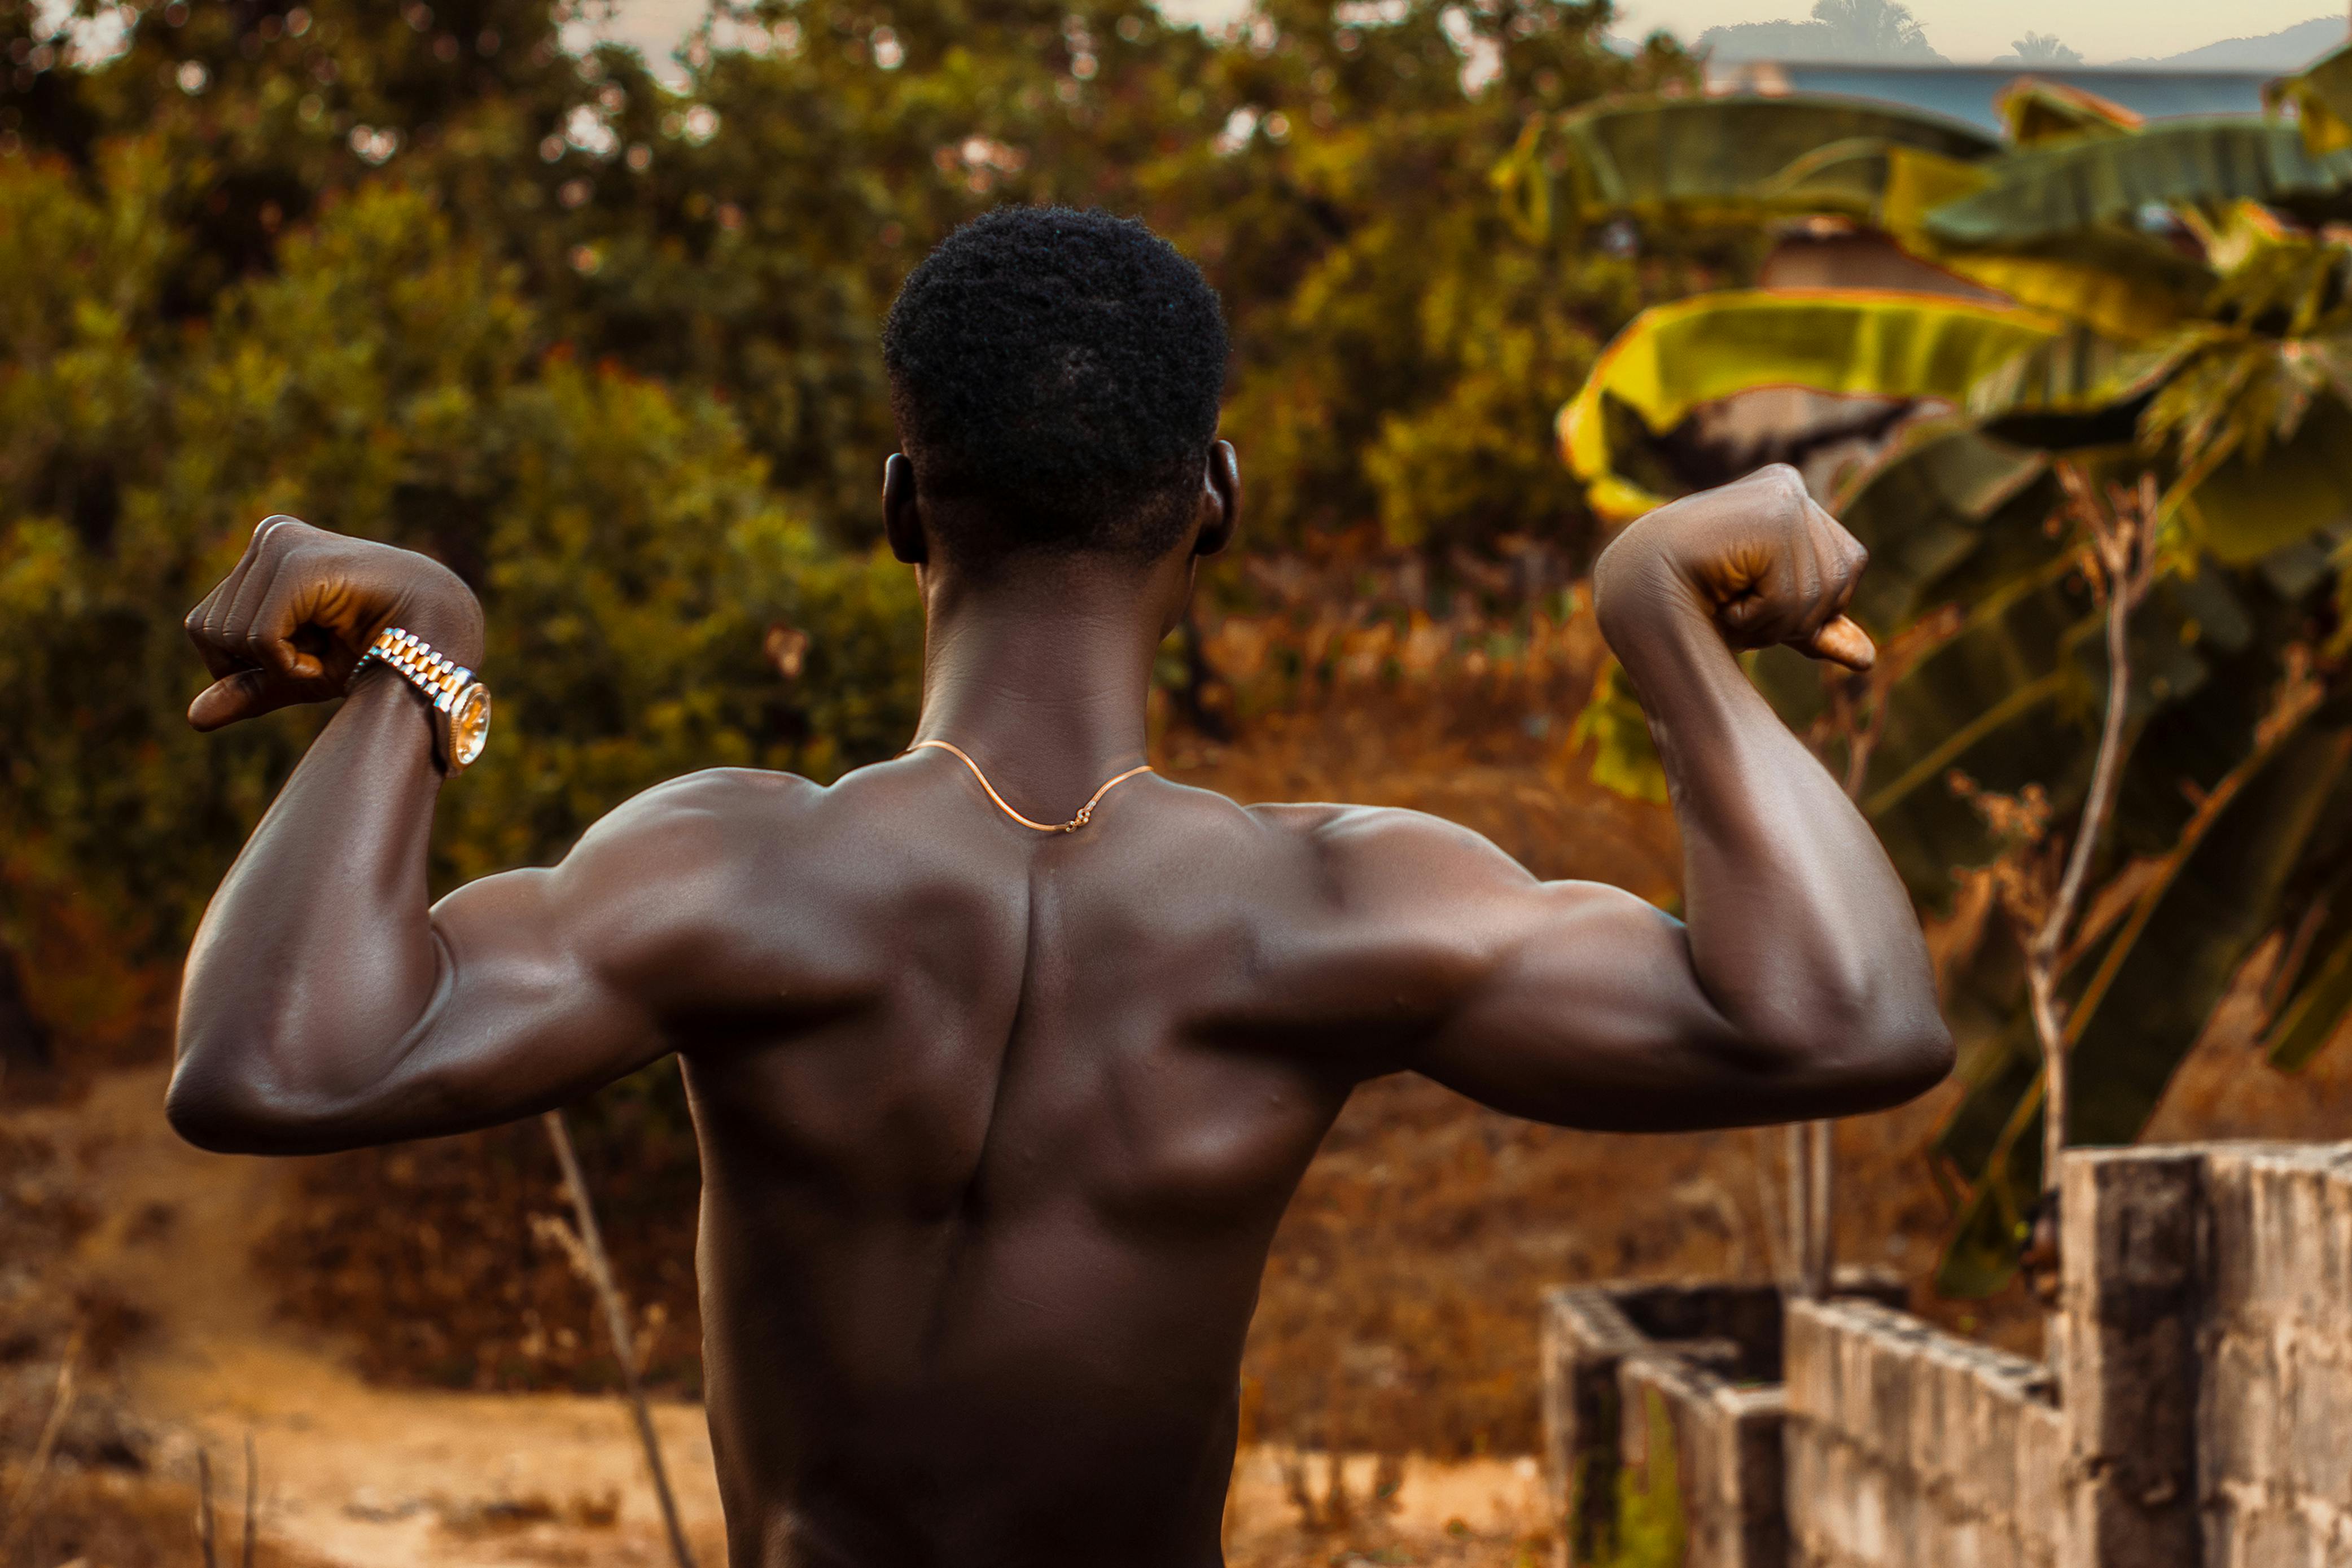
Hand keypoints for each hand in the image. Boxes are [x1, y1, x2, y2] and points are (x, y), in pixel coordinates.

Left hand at [184, 516, 483, 730]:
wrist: (442, 641)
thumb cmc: (379, 654)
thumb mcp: (299, 673)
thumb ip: (247, 687)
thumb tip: (193, 719)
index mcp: (267, 551)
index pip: (207, 625)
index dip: (249, 664)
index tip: (312, 654)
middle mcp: (269, 537)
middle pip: (208, 629)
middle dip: (260, 664)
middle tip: (325, 652)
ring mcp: (280, 543)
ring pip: (226, 634)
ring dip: (278, 665)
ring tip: (333, 647)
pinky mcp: (297, 562)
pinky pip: (256, 636)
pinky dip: (287, 664)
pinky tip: (333, 648)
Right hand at [1595, 466, 1875, 671]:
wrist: (1629, 598)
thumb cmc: (1688, 604)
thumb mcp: (1765, 616)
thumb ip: (1814, 628)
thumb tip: (1868, 662)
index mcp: (1788, 497)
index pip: (1848, 565)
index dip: (1810, 605)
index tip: (1747, 598)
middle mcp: (1788, 486)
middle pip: (1845, 577)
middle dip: (1795, 614)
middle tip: (1733, 605)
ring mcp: (1783, 494)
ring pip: (1825, 589)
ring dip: (1773, 619)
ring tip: (1724, 603)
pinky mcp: (1775, 510)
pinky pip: (1797, 593)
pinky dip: (1761, 616)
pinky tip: (1721, 598)